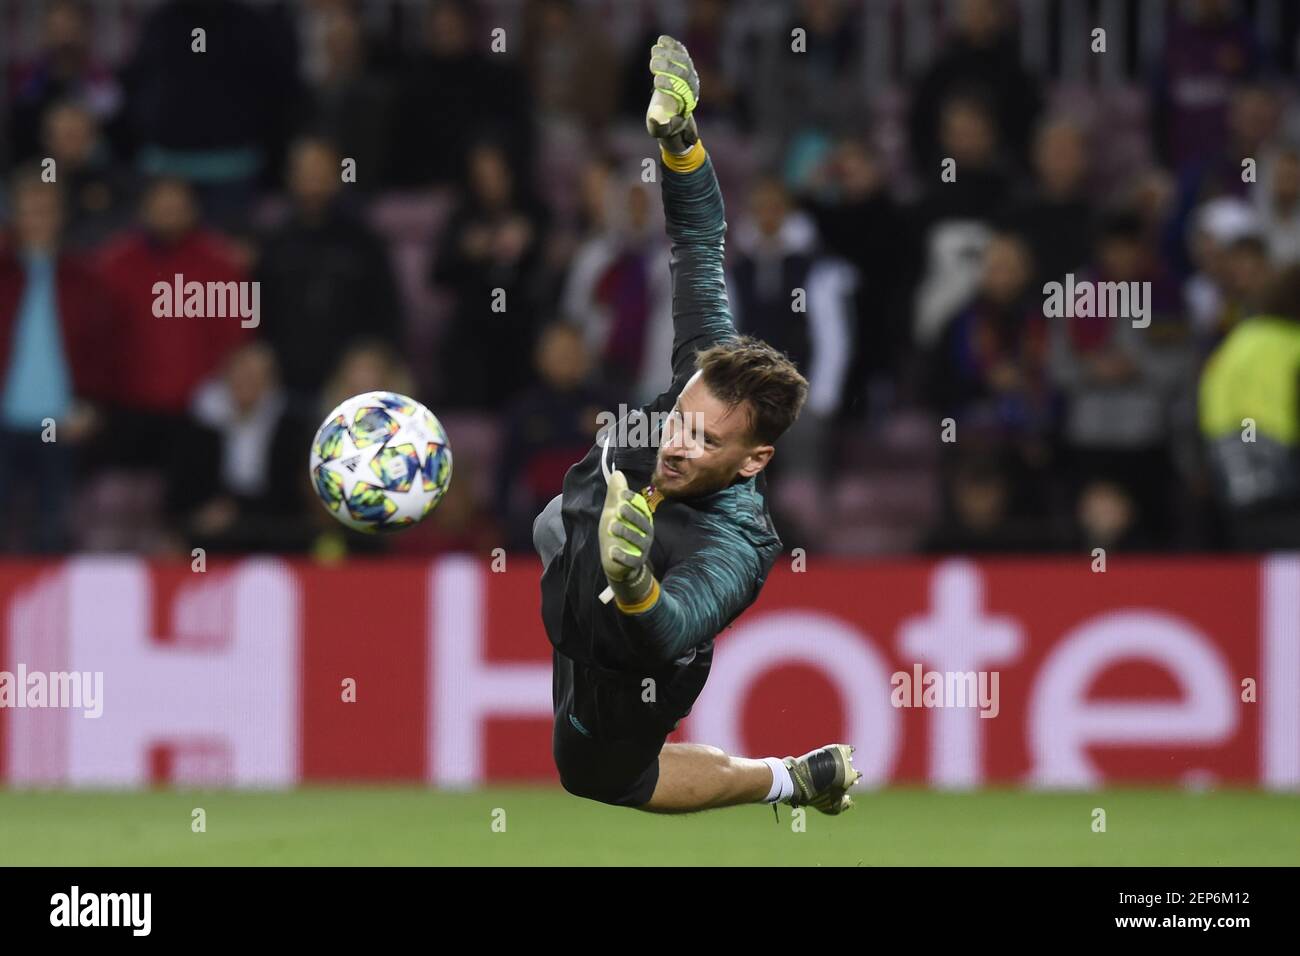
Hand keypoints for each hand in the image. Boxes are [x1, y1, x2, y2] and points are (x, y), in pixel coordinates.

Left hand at [598, 469, 655, 605]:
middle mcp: (646, 532)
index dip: (632, 500)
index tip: (622, 494)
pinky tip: (612, 551)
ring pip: (637, 540)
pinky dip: (622, 556)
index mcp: (642, 518)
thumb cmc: (618, 534)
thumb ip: (615, 496)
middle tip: (618, 508)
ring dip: (625, 532)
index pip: (640, 507)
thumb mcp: (613, 513)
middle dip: (630, 514)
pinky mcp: (636, 563)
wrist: (619, 564)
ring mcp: (642, 549)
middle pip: (641, 522)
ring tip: (610, 526)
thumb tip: (617, 472)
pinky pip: (632, 560)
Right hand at [645, 35, 699, 153]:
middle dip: (668, 67)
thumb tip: (657, 117)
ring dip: (669, 54)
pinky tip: (661, 39)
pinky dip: (672, 45)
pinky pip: (681, 52)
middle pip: (683, 74)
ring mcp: (689, 74)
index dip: (670, 85)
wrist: (673, 114)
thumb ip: (659, 124)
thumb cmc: (665, 123)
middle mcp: (692, 87)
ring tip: (654, 50)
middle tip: (653, 64)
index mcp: (687, 103)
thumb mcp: (660, 128)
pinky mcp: (684, 64)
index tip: (656, 81)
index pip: (682, 91)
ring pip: (683, 61)